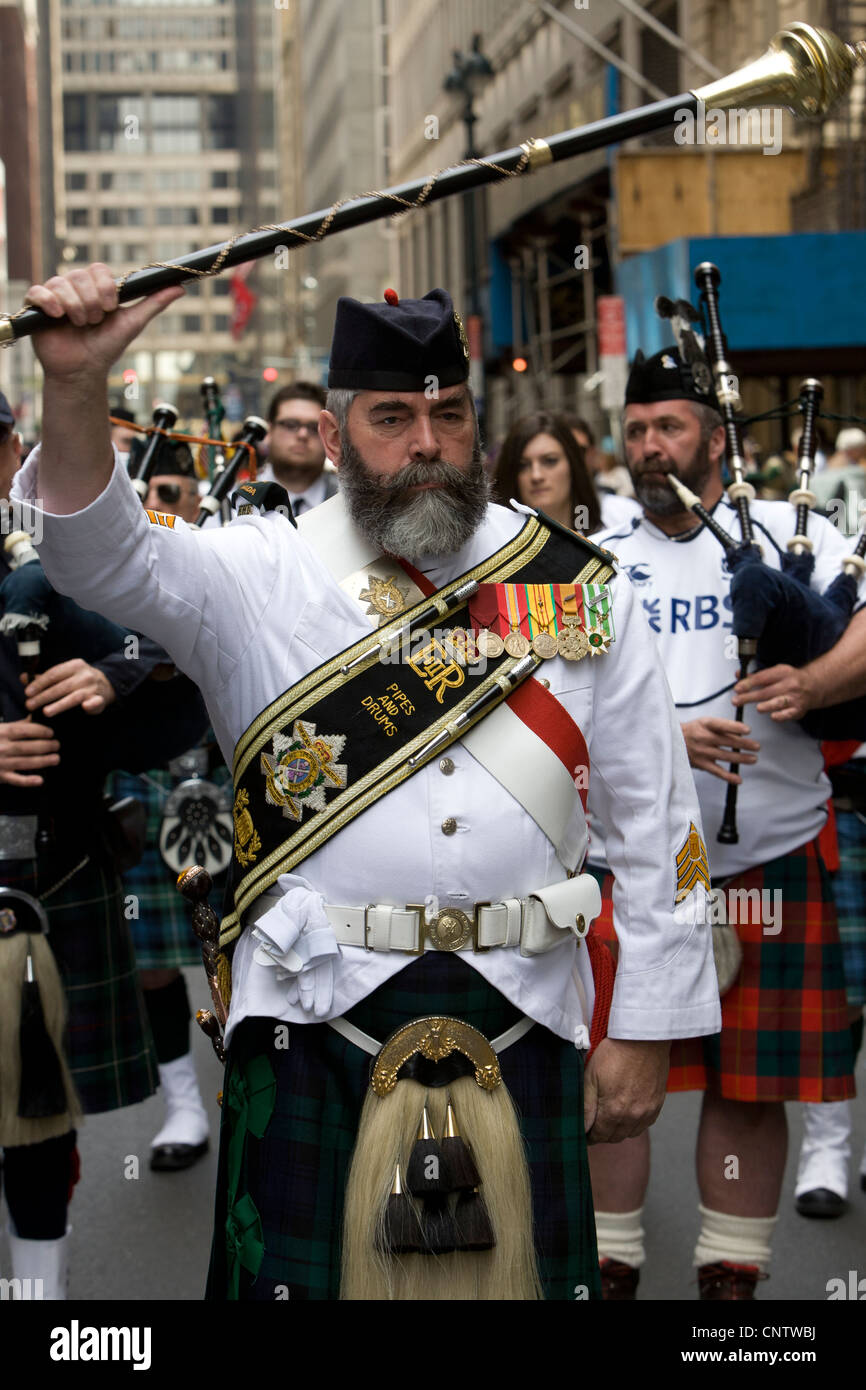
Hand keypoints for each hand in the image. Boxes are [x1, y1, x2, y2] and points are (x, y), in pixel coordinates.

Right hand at [0, 718, 59, 786]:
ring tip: (55, 759)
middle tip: (57, 745)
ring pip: (24, 763)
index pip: (24, 730)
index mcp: (2, 732)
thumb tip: (36, 717)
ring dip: (42, 761)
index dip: (40, 731)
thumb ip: (18, 725)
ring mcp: (1, 763)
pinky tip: (40, 780)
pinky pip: (15, 779)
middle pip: (27, 747)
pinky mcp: (0, 776)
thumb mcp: (0, 728)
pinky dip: (28, 780)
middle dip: (45, 746)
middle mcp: (1, 747)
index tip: (51, 733)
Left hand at [23, 659, 115, 716]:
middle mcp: (84, 675)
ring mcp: (93, 687)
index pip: (53, 674)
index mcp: (74, 665)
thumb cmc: (79, 680)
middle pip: (61, 687)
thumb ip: (44, 678)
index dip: (39, 684)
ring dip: (60, 705)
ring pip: (74, 697)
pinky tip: (85, 707)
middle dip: (44, 697)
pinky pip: (96, 702)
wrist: (106, 684)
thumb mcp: (64, 674)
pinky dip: (91, 704)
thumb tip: (23, 678)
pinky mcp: (100, 699)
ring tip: (46, 712)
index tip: (27, 693)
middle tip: (30, 705)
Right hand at [24, 264, 184, 383]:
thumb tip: (180, 287)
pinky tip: (58, 316)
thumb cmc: (106, 347)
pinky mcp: (36, 306)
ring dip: (75, 308)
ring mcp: (55, 295)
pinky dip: (49, 303)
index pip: (98, 269)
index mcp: (95, 287)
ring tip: (79, 326)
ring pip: (61, 284)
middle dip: (91, 303)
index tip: (110, 308)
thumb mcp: (132, 323)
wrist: (83, 371)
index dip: (104, 287)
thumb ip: (154, 303)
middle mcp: (74, 287)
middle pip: (79, 276)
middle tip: (93, 322)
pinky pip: (38, 292)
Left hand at [584, 1038, 669, 1143]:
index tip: (584, 1131)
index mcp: (613, 1111)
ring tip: (610, 1116)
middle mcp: (632, 1116)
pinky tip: (627, 1112)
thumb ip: (586, 1106)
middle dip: (602, 1133)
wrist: (643, 1038)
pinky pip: (644, 1125)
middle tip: (594, 1123)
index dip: (589, 1136)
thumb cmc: (615, 1053)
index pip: (598, 1136)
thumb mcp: (591, 1076)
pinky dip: (634, 1123)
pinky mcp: (657, 1105)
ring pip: (629, 1133)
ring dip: (618, 1130)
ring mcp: (647, 1111)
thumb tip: (582, 1128)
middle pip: (613, 1137)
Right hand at [680, 716, 759, 784]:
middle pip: (727, 741)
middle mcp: (703, 737)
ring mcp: (702, 751)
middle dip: (744, 744)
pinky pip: (717, 771)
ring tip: (753, 759)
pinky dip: (728, 776)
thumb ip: (722, 727)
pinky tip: (738, 779)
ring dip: (741, 758)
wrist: (672, 740)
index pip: (721, 725)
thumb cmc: (692, 730)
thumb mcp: (704, 722)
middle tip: (756, 746)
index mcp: (705, 724)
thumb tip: (741, 733)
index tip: (748, 730)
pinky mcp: (701, 764)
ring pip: (725, 756)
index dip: (735, 727)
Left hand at [732, 663, 813, 721]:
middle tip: (736, 701)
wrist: (813, 686)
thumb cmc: (790, 679)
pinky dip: (780, 716)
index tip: (737, 688)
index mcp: (782, 673)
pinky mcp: (798, 709)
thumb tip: (738, 675)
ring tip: (758, 708)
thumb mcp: (775, 672)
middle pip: (767, 692)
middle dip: (750, 697)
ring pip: (778, 702)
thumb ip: (756, 675)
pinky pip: (788, 714)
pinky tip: (773, 716)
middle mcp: (789, 684)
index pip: (762, 678)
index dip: (748, 683)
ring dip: (767, 706)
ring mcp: (794, 697)